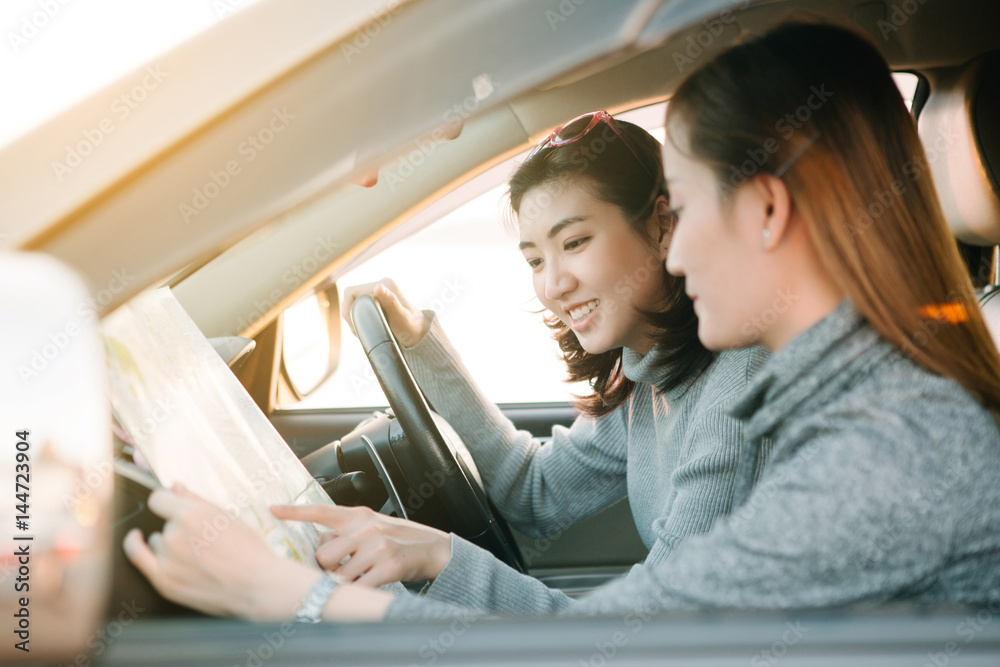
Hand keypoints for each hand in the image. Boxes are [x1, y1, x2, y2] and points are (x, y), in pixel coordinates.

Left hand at [123, 484, 319, 621]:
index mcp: (191, 515)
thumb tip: (176, 487)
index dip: (168, 501)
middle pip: (164, 522)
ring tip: (197, 553)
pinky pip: (138, 557)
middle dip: (180, 526)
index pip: (159, 498)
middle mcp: (174, 536)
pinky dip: (135, 545)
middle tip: (203, 538)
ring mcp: (167, 560)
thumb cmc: (249, 550)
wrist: (256, 586)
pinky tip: (136, 539)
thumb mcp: (229, 516)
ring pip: (158, 541)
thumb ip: (196, 500)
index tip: (172, 504)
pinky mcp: (164, 580)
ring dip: (170, 543)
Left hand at [272, 504, 451, 587]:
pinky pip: (358, 588)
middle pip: (324, 555)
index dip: (294, 511)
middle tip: (340, 571)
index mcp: (358, 516)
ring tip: (359, 578)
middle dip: (327, 568)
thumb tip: (319, 547)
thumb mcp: (371, 526)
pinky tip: (367, 587)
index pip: (321, 510)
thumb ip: (346, 533)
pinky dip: (357, 593)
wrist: (433, 548)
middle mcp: (365, 528)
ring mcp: (377, 548)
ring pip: (339, 575)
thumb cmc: (398, 539)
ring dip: (344, 583)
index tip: (273, 509)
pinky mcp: (388, 567)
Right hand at [341, 278, 430, 347]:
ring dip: (353, 317)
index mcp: (385, 285)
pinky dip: (358, 317)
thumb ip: (391, 302)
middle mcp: (382, 285)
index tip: (356, 327)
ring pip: (354, 302)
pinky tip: (364, 328)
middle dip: (350, 315)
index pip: (352, 292)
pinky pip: (359, 306)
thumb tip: (378, 287)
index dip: (348, 310)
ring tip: (360, 332)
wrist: (419, 334)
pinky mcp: (378, 300)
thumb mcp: (401, 316)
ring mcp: (379, 292)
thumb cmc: (412, 327)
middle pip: (351, 297)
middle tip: (357, 332)